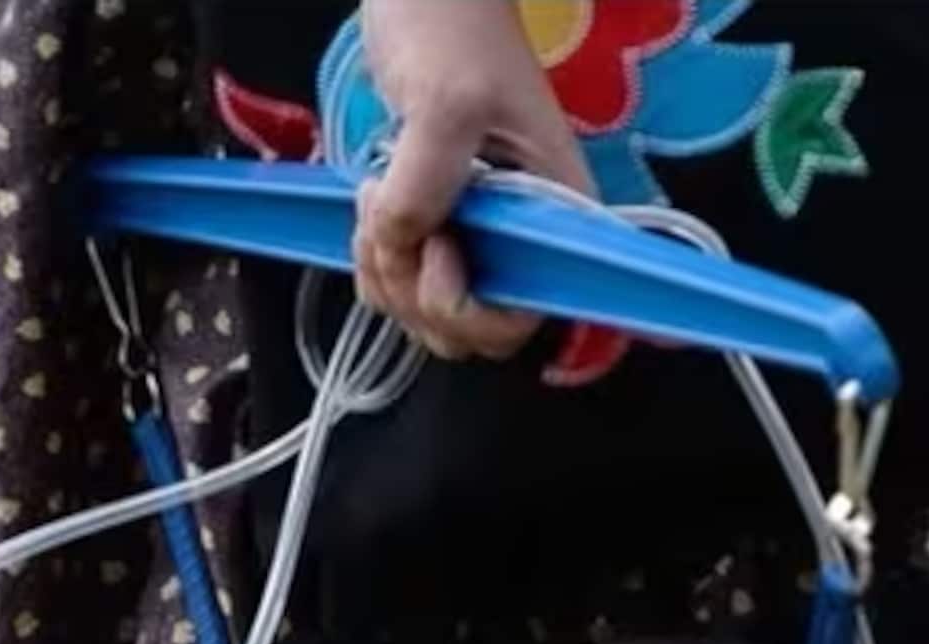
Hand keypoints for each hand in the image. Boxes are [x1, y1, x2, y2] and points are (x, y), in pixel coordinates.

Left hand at [356, 0, 590, 359]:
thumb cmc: (454, 29)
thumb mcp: (445, 103)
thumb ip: (426, 184)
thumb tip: (404, 244)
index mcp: (554, 217)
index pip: (519, 319)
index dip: (468, 309)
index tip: (437, 249)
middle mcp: (521, 240)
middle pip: (465, 329)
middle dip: (413, 288)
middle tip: (391, 217)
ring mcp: (477, 238)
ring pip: (424, 313)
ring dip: (385, 270)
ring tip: (379, 194)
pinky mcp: (436, 229)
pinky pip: (399, 284)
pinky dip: (374, 258)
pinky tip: (373, 204)